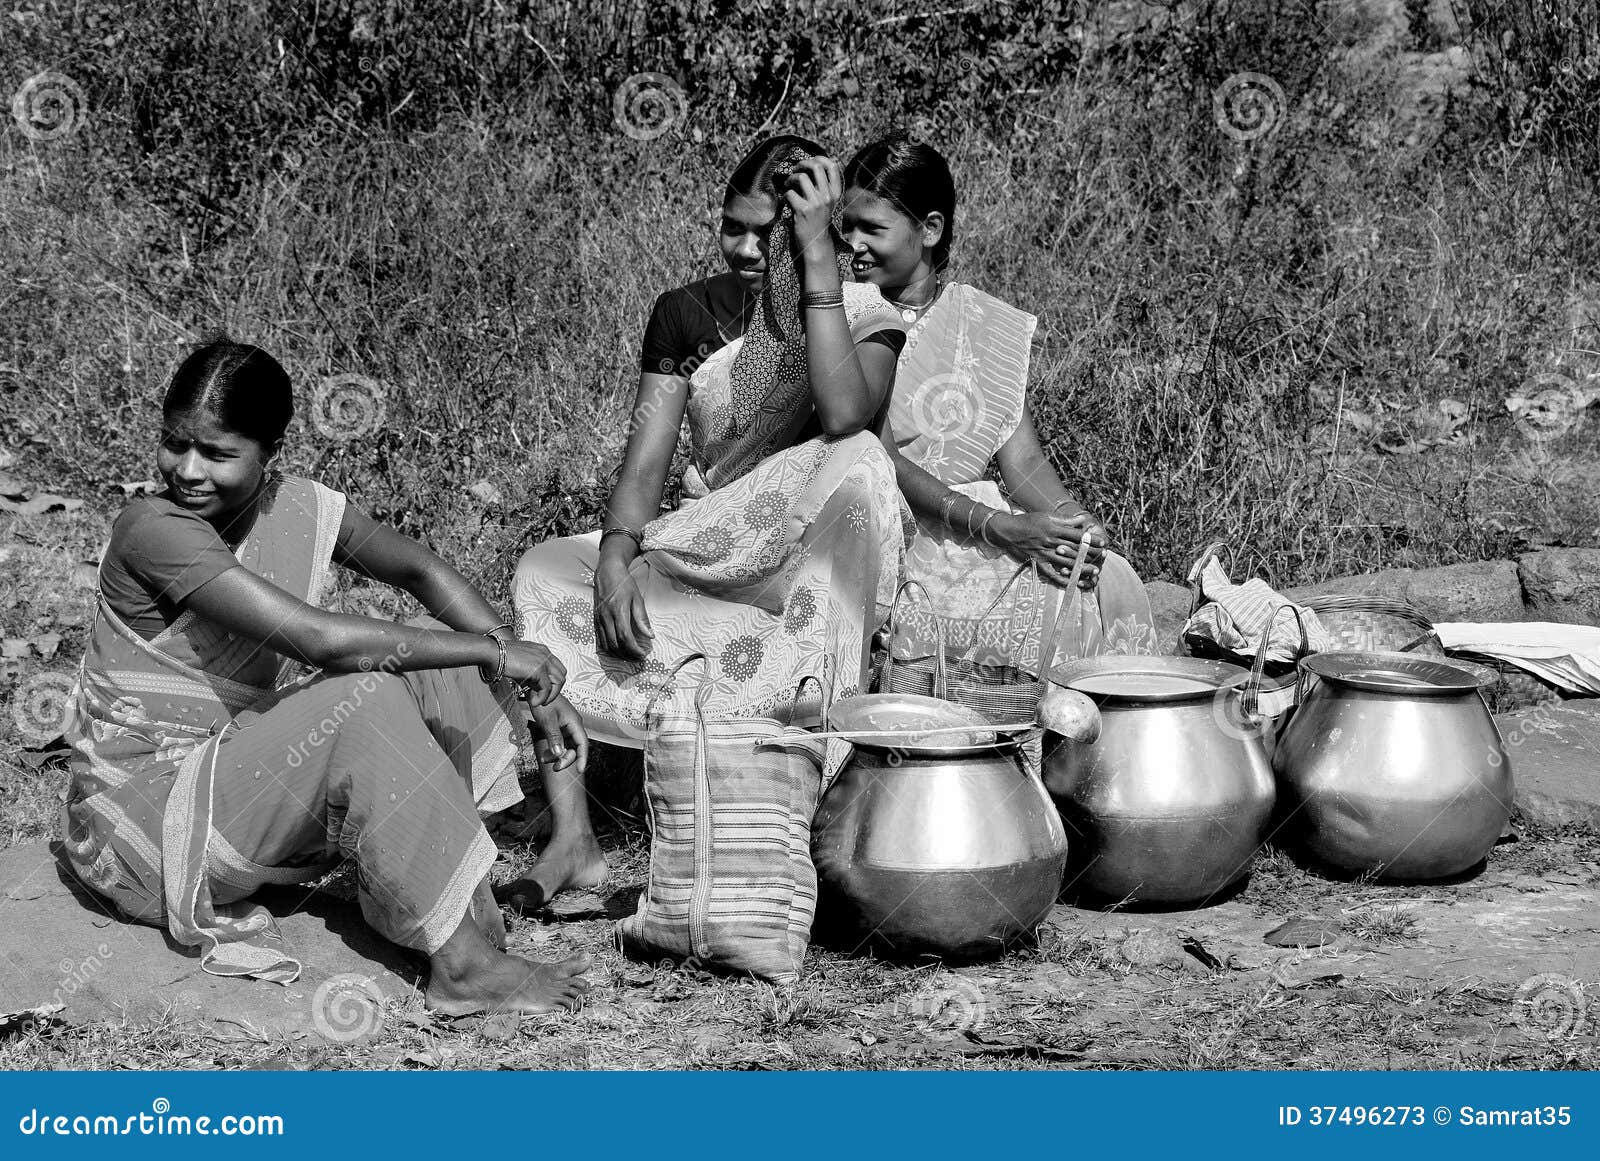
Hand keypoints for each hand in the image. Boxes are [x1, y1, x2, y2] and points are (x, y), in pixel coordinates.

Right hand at [503, 639, 566, 704]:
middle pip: (562, 675)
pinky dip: (542, 698)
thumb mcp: (521, 664)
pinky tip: (534, 702)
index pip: (557, 668)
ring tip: (539, 702)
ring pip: (558, 682)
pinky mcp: (538, 669)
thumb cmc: (500, 658)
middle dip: (555, 690)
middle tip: (543, 698)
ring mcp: (543, 661)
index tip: (542, 691)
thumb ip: (531, 674)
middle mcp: (546, 654)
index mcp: (542, 651)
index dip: (553, 682)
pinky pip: (547, 689)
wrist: (491, 652)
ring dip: (550, 696)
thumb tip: (534, 688)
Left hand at [527, 696, 588, 775]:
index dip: (583, 758)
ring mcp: (567, 726)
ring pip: (567, 746)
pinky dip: (554, 748)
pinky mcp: (560, 727)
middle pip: (575, 747)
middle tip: (555, 767)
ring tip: (545, 759)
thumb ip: (555, 738)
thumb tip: (560, 754)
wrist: (537, 690)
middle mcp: (574, 725)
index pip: (583, 744)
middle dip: (566, 758)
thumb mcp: (548, 721)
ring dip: (558, 755)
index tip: (580, 770)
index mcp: (575, 723)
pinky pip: (560, 742)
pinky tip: (545, 754)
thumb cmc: (543, 704)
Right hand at [594, 557, 653, 660]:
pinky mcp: (596, 620)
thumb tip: (650, 636)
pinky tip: (618, 650)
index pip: (625, 637)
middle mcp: (606, 617)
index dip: (634, 649)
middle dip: (627, 655)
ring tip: (630, 657)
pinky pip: (600, 640)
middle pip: (614, 644)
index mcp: (618, 611)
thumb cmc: (624, 584)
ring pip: (606, 644)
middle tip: (638, 658)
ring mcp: (599, 619)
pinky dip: (609, 649)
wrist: (607, 572)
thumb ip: (642, 618)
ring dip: (618, 654)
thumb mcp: (637, 598)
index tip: (643, 654)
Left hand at [784, 155, 842, 271]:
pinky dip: (785, 194)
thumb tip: (815, 169)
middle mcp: (827, 196)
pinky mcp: (803, 210)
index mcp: (835, 193)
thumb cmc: (819, 224)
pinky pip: (790, 193)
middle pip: (816, 166)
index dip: (819, 158)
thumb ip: (825, 189)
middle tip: (795, 170)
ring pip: (802, 177)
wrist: (816, 245)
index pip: (832, 166)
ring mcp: (816, 203)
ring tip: (788, 185)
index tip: (810, 161)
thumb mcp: (829, 205)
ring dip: (791, 178)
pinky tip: (786, 200)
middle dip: (802, 164)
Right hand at [991, 511, 1105, 588]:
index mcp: (1054, 529)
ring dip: (1081, 568)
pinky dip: (1063, 580)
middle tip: (1104, 558)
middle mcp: (1050, 542)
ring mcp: (1044, 554)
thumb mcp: (1046, 516)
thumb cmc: (1027, 521)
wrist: (1006, 531)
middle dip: (1090, 554)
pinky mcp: (1037, 563)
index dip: (1091, 540)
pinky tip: (1074, 583)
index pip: (1077, 535)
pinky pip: (1052, 574)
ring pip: (1066, 563)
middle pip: (1075, 550)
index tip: (1104, 543)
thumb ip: (1065, 520)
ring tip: (1095, 572)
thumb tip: (1082, 520)